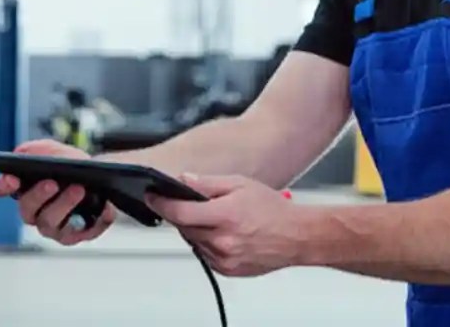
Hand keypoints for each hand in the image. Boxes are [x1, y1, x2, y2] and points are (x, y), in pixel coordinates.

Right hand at [0, 140, 116, 245]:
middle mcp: (35, 213)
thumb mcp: (53, 150)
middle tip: (52, 183)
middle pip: (27, 211)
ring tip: (79, 189)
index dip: (4, 185)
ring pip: (52, 224)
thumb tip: (22, 155)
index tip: (11, 179)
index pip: (3, 189)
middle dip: (38, 196)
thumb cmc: (71, 164)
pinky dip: (97, 221)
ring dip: (64, 205)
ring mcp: (56, 227)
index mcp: (23, 189)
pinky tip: (104, 209)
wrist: (99, 176)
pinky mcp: (79, 234)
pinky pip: (85, 232)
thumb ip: (36, 150)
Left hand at [146, 173, 298, 276]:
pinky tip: (222, 233)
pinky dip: (206, 243)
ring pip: (193, 241)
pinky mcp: (227, 270)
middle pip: (184, 227)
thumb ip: (208, 183)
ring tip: (215, 218)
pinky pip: (204, 254)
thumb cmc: (273, 210)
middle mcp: (222, 241)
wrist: (298, 237)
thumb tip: (182, 180)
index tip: (152, 196)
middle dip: (181, 214)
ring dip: (195, 229)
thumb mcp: (240, 184)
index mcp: (225, 216)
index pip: (180, 213)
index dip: (161, 204)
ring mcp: (224, 259)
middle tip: (190, 204)